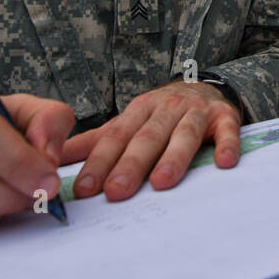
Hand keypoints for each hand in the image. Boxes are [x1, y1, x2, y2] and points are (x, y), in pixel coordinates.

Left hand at [61, 80, 240, 200]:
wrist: (205, 87)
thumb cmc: (161, 115)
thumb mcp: (127, 123)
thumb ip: (94, 143)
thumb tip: (51, 160)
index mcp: (137, 112)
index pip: (115, 138)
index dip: (99, 163)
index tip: (84, 189)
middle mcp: (166, 108)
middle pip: (146, 138)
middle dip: (130, 165)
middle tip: (116, 191)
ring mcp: (197, 113)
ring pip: (183, 135)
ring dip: (173, 158)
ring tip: (162, 183)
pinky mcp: (225, 118)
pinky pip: (227, 131)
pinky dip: (226, 145)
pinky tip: (223, 163)